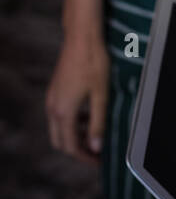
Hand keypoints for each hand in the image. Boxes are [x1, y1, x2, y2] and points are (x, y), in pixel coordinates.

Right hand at [46, 32, 109, 163]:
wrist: (81, 36)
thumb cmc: (94, 62)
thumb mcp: (101, 95)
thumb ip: (98, 122)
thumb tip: (96, 147)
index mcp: (64, 112)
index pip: (71, 147)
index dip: (85, 158)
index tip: (100, 162)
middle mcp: (53, 107)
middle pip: (61, 141)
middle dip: (78, 150)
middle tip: (98, 152)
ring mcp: (52, 98)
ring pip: (59, 128)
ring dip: (75, 136)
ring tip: (96, 135)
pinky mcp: (55, 90)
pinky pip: (59, 115)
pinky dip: (72, 122)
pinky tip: (89, 116)